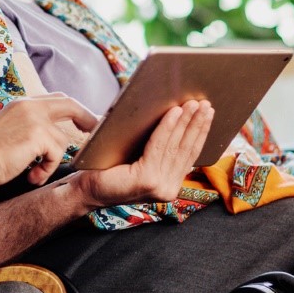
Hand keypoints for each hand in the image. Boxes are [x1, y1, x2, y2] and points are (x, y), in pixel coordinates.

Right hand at [0, 93, 100, 187]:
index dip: (72, 108)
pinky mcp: (39, 134)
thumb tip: (48, 138)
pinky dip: (47, 169)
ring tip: (34, 173)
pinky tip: (31, 176)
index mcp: (21, 104)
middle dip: (86, 118)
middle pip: (70, 104)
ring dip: (51, 161)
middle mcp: (29, 105)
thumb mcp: (8, 131)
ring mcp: (35, 118)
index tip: (83, 119)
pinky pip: (57, 155)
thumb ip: (28, 128)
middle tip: (95, 130)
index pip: (55, 98)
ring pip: (62, 141)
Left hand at [73, 100, 214, 208]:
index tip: (208, 113)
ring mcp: (159, 186)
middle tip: (205, 103)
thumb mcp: (140, 157)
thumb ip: (158, 147)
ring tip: (193, 104)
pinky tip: (175, 112)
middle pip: (185, 149)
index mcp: (169, 184)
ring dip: (187, 122)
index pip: (189, 155)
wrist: (84, 187)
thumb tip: (176, 115)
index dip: (200, 133)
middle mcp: (168, 188)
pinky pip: (159, 146)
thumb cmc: (108, 167)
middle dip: (197, 124)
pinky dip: (168, 127)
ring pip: (175, 146)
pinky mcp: (147, 180)